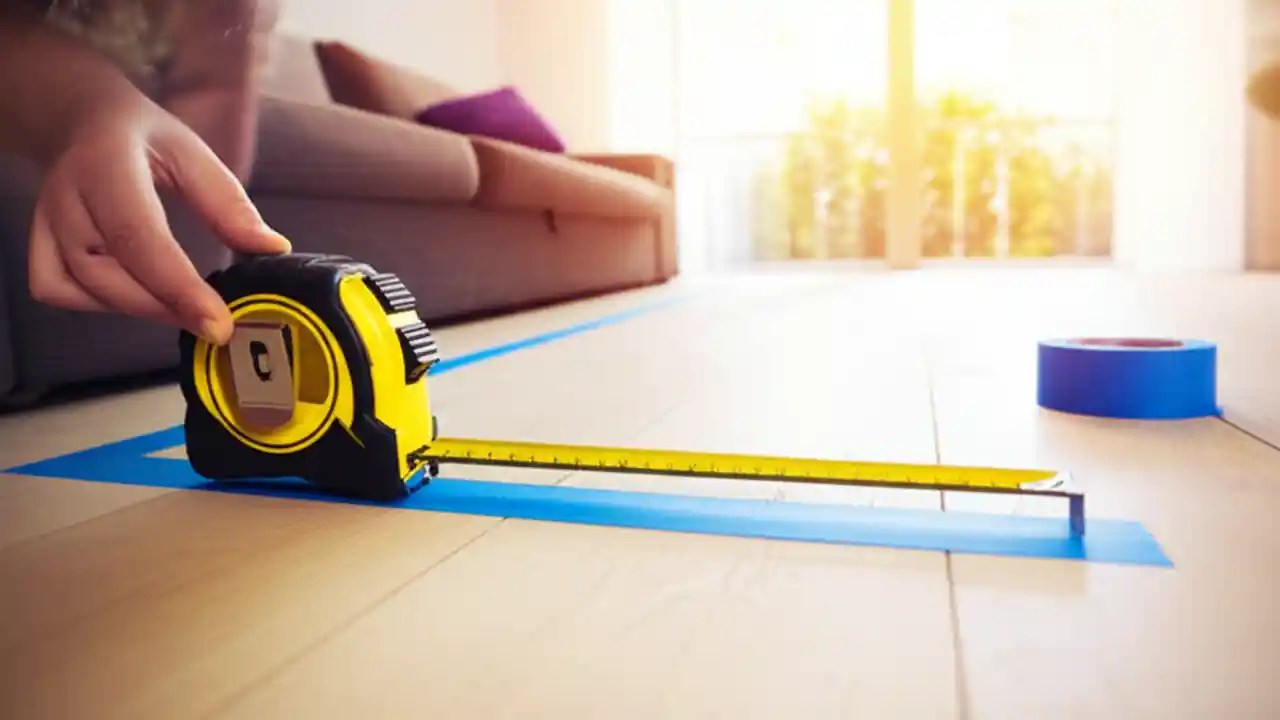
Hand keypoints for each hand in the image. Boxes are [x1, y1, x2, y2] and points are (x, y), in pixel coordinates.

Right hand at [27, 92, 290, 345]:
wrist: (83, 121)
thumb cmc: (144, 139)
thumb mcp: (193, 153)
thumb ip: (229, 204)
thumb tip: (273, 249)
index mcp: (106, 163)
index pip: (138, 236)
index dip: (177, 286)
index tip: (218, 323)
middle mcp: (66, 193)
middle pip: (104, 272)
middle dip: (164, 306)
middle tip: (214, 321)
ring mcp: (45, 219)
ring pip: (79, 287)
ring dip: (137, 307)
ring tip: (184, 307)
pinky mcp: (37, 240)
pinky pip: (55, 288)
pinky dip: (98, 303)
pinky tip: (137, 294)